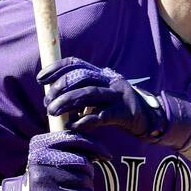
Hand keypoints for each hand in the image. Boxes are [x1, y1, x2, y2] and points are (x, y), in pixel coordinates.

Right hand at [0, 131, 101, 190]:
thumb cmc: (48, 180)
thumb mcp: (53, 158)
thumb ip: (71, 149)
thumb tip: (101, 150)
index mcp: (40, 144)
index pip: (75, 139)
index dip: (96, 146)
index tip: (107, 155)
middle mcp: (39, 158)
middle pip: (82, 161)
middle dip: (89, 172)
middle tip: (83, 181)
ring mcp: (43, 178)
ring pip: (85, 179)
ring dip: (87, 187)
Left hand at [36, 56, 190, 148]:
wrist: (150, 118)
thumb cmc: (117, 107)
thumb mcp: (100, 94)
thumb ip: (80, 92)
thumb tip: (51, 97)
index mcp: (101, 73)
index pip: (76, 63)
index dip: (57, 69)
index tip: (41, 79)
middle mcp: (109, 80)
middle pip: (81, 77)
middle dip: (60, 89)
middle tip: (47, 104)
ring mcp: (118, 95)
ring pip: (89, 94)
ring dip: (67, 102)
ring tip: (52, 112)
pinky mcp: (125, 113)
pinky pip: (102, 116)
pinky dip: (85, 121)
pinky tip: (73, 126)